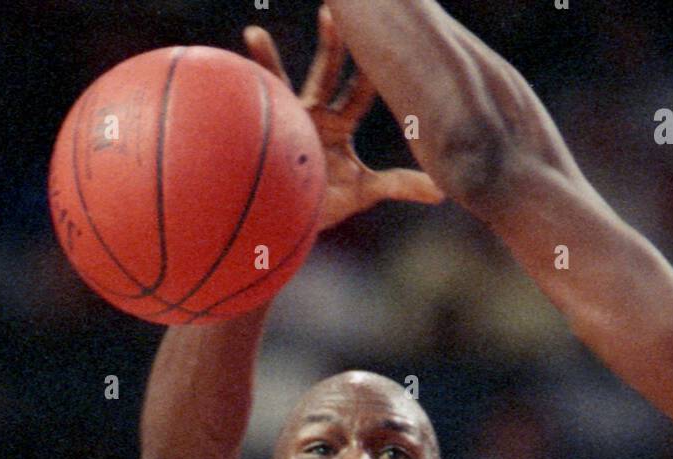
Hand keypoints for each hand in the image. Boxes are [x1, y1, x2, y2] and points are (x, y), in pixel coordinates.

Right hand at [244, 6, 442, 230]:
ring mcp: (284, 118)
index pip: (360, 89)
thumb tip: (443, 192)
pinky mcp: (260, 131)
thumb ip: (400, 186)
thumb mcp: (364, 191)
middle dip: (330, 42)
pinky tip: (229, 72)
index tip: (383, 45)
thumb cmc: (326, 205)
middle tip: (331, 12)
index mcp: (341, 122)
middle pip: (325, 70)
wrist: (287, 225)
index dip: (371, 68)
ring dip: (267, 58)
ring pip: (278, 81)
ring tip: (254, 34)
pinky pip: (248, 107)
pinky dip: (239, 89)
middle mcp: (313, 112)